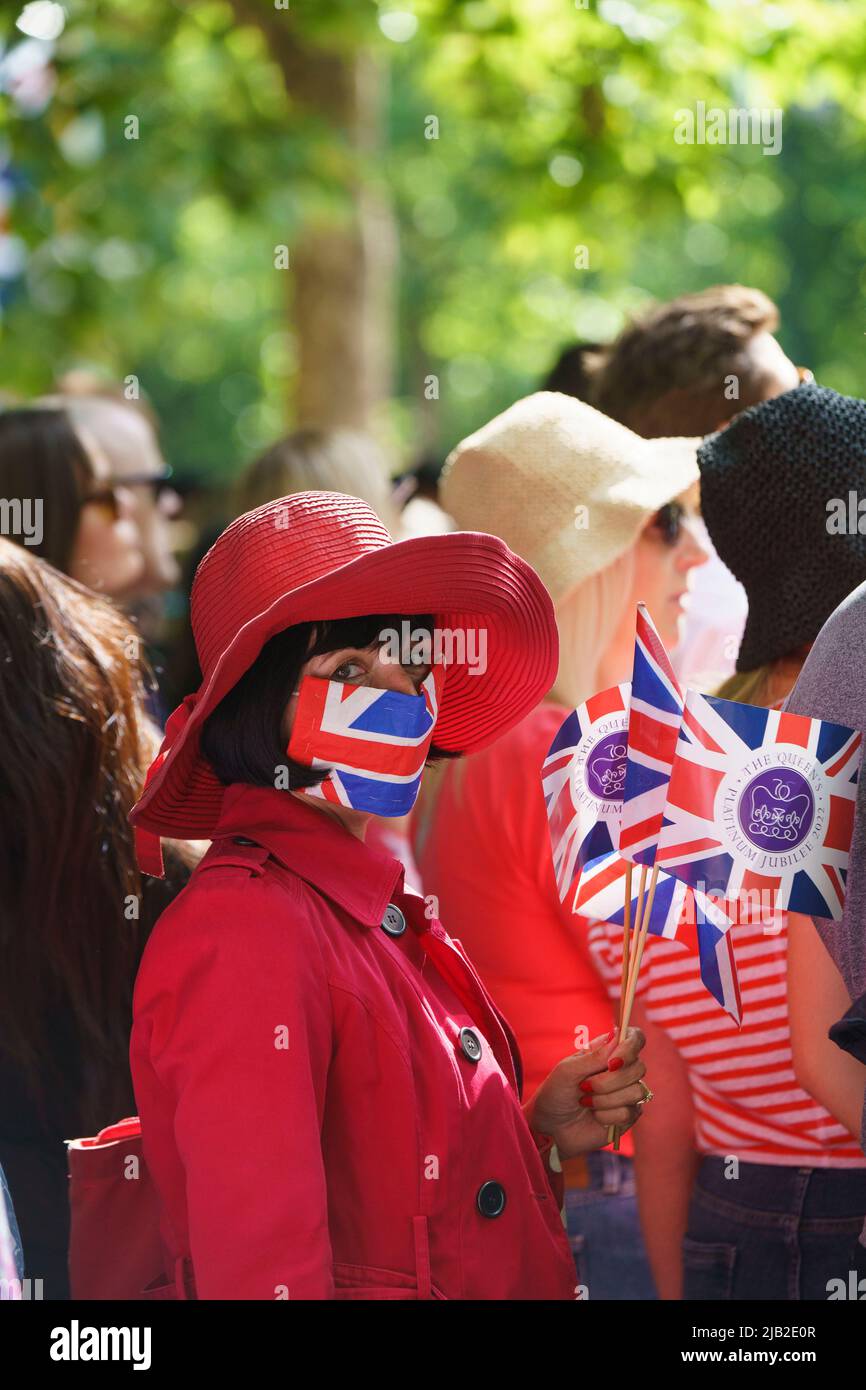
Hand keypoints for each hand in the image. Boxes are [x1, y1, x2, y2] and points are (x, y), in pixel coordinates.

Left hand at [524, 1027, 647, 1158]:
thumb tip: (618, 1038)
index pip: (635, 1038)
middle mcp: (621, 1070)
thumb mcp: (568, 1070)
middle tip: (584, 1086)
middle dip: (609, 1081)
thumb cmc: (556, 1092)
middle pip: (638, 1067)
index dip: (630, 1047)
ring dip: (606, 1099)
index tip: (612, 1062)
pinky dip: (607, 1115)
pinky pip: (629, 1112)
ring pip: (636, 1091)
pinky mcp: (627, 1116)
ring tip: (586, 1102)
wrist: (550, 1126)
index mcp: (608, 1052)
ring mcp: (626, 1093)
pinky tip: (595, 1116)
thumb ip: (593, 1056)